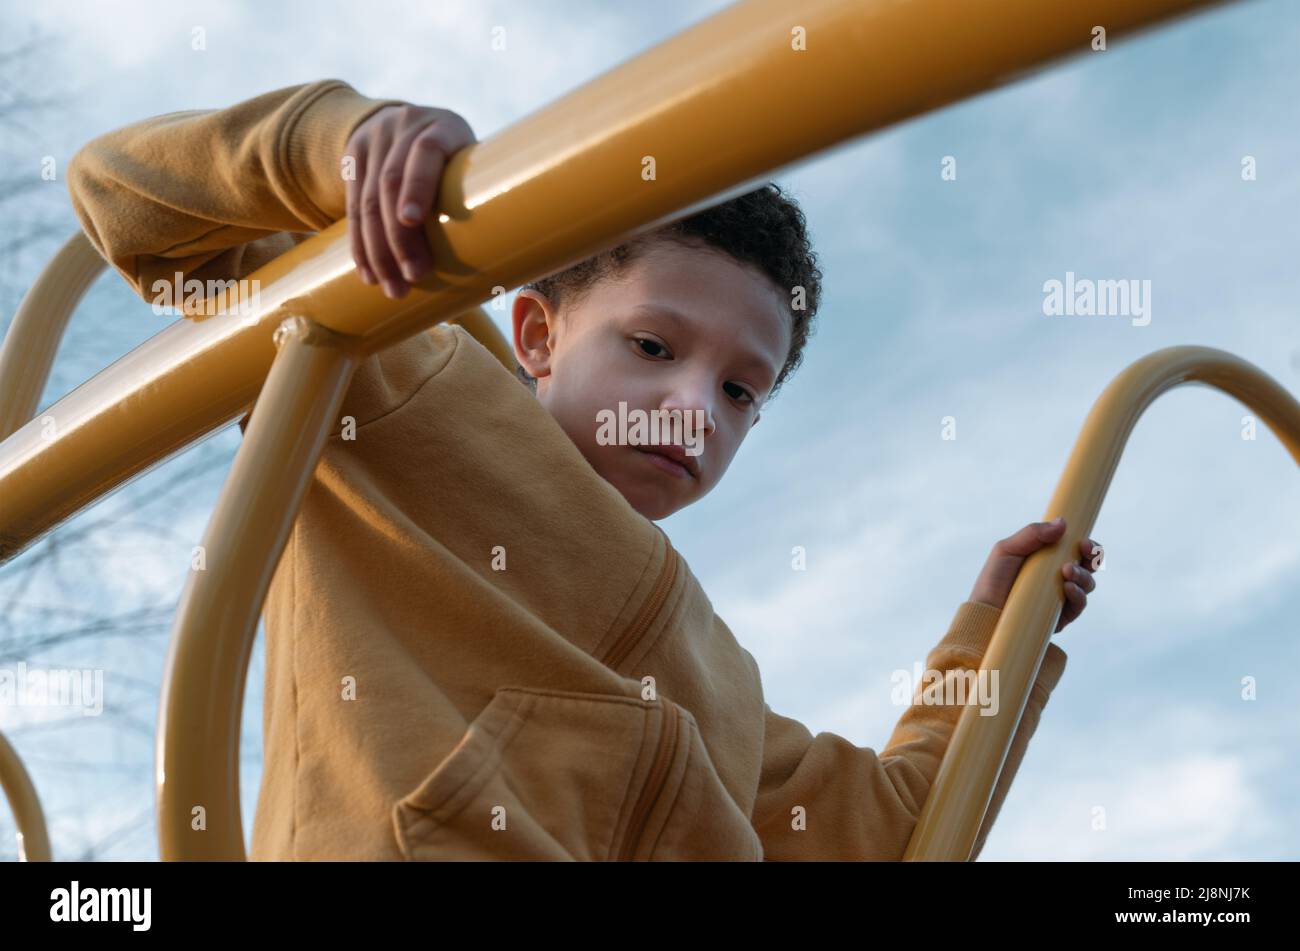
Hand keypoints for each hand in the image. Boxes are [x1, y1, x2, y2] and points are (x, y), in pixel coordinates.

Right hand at [343, 104, 476, 299]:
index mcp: (444, 125)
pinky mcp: (352, 155)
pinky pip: (350, 206)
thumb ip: (477, 194)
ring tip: (392, 287)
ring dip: (378, 251)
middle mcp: (405, 125)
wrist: (407, 122)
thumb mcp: (470, 162)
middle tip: (413, 276)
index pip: (426, 150)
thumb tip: (500, 267)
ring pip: (366, 200)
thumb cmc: (458, 161)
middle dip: (399, 237)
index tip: (412, 221)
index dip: (418, 186)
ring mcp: (375, 138)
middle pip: (390, 182)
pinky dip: (360, 245)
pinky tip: (369, 272)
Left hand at [968, 517, 1102, 632]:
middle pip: (1088, 565)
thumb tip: (1063, 522)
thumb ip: (1032, 534)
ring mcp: (1061, 598)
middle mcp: (1058, 577)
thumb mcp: (1007, 550)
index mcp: (1048, 559)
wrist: (984, 613)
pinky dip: (1078, 595)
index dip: (1086, 544)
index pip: (1076, 549)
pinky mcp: (1060, 617)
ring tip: (1067, 573)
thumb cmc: (992, 581)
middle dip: (1092, 557)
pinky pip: (1078, 605)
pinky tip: (1068, 588)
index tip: (1083, 541)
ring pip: (1087, 584)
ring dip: (1083, 575)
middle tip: (1083, 551)